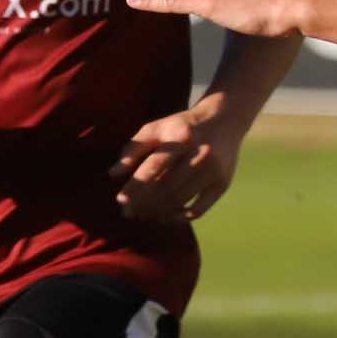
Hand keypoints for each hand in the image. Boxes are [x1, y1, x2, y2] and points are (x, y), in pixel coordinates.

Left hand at [110, 94, 240, 223]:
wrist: (224, 120)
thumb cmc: (181, 127)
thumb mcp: (156, 128)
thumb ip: (133, 148)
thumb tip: (112, 174)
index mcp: (181, 137)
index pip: (154, 167)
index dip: (136, 186)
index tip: (121, 200)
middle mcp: (200, 154)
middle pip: (166, 187)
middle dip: (144, 203)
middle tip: (128, 212)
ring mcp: (214, 171)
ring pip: (180, 200)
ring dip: (158, 212)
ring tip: (142, 214)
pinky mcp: (222, 184)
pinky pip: (198, 209)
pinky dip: (179, 217)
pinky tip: (164, 217)